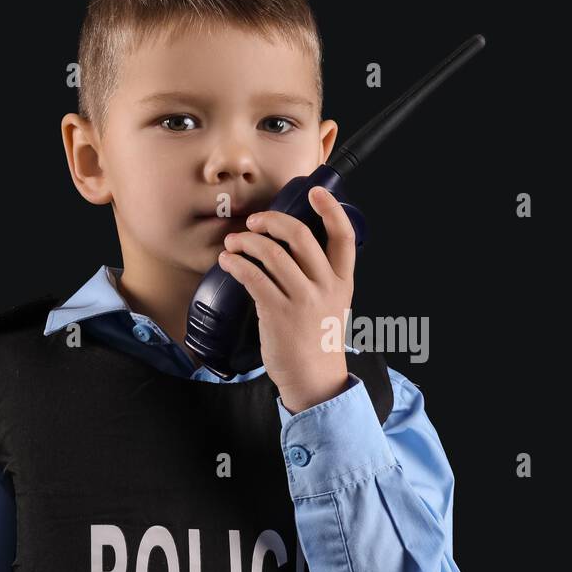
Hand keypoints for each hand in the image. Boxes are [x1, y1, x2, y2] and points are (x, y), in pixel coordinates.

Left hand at [218, 185, 356, 413]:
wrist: (314, 380)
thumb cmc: (318, 342)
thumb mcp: (333, 305)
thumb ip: (321, 278)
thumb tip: (291, 249)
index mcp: (342, 282)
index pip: (343, 236)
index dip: (330, 208)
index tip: (314, 191)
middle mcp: (325, 287)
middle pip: (300, 236)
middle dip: (272, 220)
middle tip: (255, 221)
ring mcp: (302, 300)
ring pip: (272, 253)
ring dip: (247, 241)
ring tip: (233, 242)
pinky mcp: (277, 313)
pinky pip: (253, 277)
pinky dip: (236, 263)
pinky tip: (227, 260)